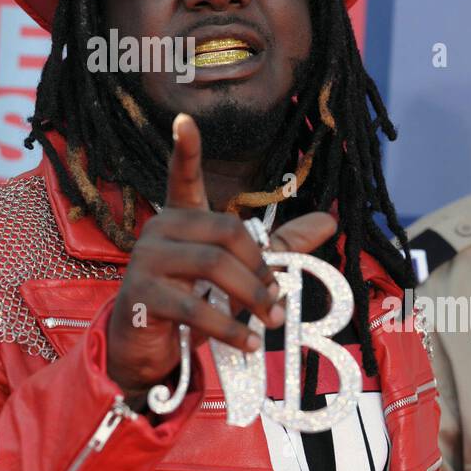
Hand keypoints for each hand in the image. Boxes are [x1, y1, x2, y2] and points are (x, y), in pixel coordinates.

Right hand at [106, 112, 337, 403]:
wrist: (144, 351)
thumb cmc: (189, 304)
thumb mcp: (237, 276)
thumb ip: (278, 249)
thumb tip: (329, 221)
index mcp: (182, 220)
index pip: (182, 177)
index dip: (185, 149)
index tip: (184, 119)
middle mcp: (160, 231)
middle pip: (225, 231)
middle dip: (259, 267)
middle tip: (277, 299)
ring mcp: (146, 261)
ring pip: (212, 265)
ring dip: (251, 297)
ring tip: (271, 321)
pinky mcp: (141, 295)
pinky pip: (195, 307)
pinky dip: (230, 328)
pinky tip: (248, 344)